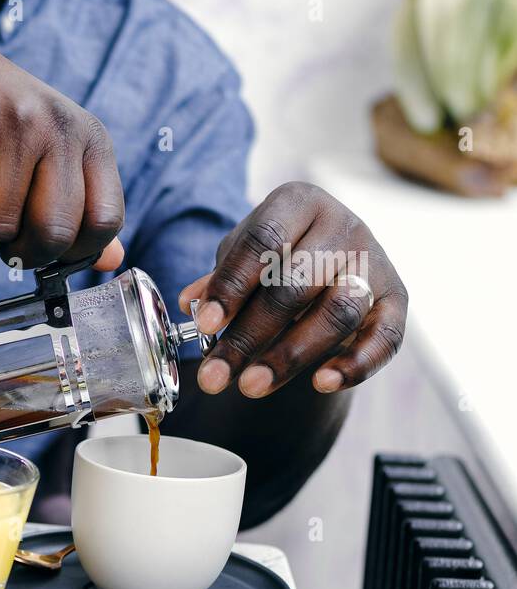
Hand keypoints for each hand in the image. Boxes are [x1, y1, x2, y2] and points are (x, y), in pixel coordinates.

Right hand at [0, 25, 124, 270]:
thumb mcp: (50, 154)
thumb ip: (81, 206)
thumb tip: (110, 262)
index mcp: (90, 137)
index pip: (104, 222)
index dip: (73, 252)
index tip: (46, 246)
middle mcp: (58, 125)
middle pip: (52, 234)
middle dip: (21, 250)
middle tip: (3, 228)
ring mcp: (12, 120)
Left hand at [178, 182, 407, 396]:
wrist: (331, 253)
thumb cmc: (276, 253)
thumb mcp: (243, 255)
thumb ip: (220, 279)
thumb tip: (191, 302)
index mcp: (298, 203)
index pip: (264, 241)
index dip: (232, 284)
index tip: (204, 324)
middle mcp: (344, 226)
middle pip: (296, 285)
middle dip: (249, 336)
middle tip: (214, 376)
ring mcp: (375, 262)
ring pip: (338, 312)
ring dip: (291, 356)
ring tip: (251, 386)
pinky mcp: (398, 298)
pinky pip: (386, 337)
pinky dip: (356, 364)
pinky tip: (321, 384)